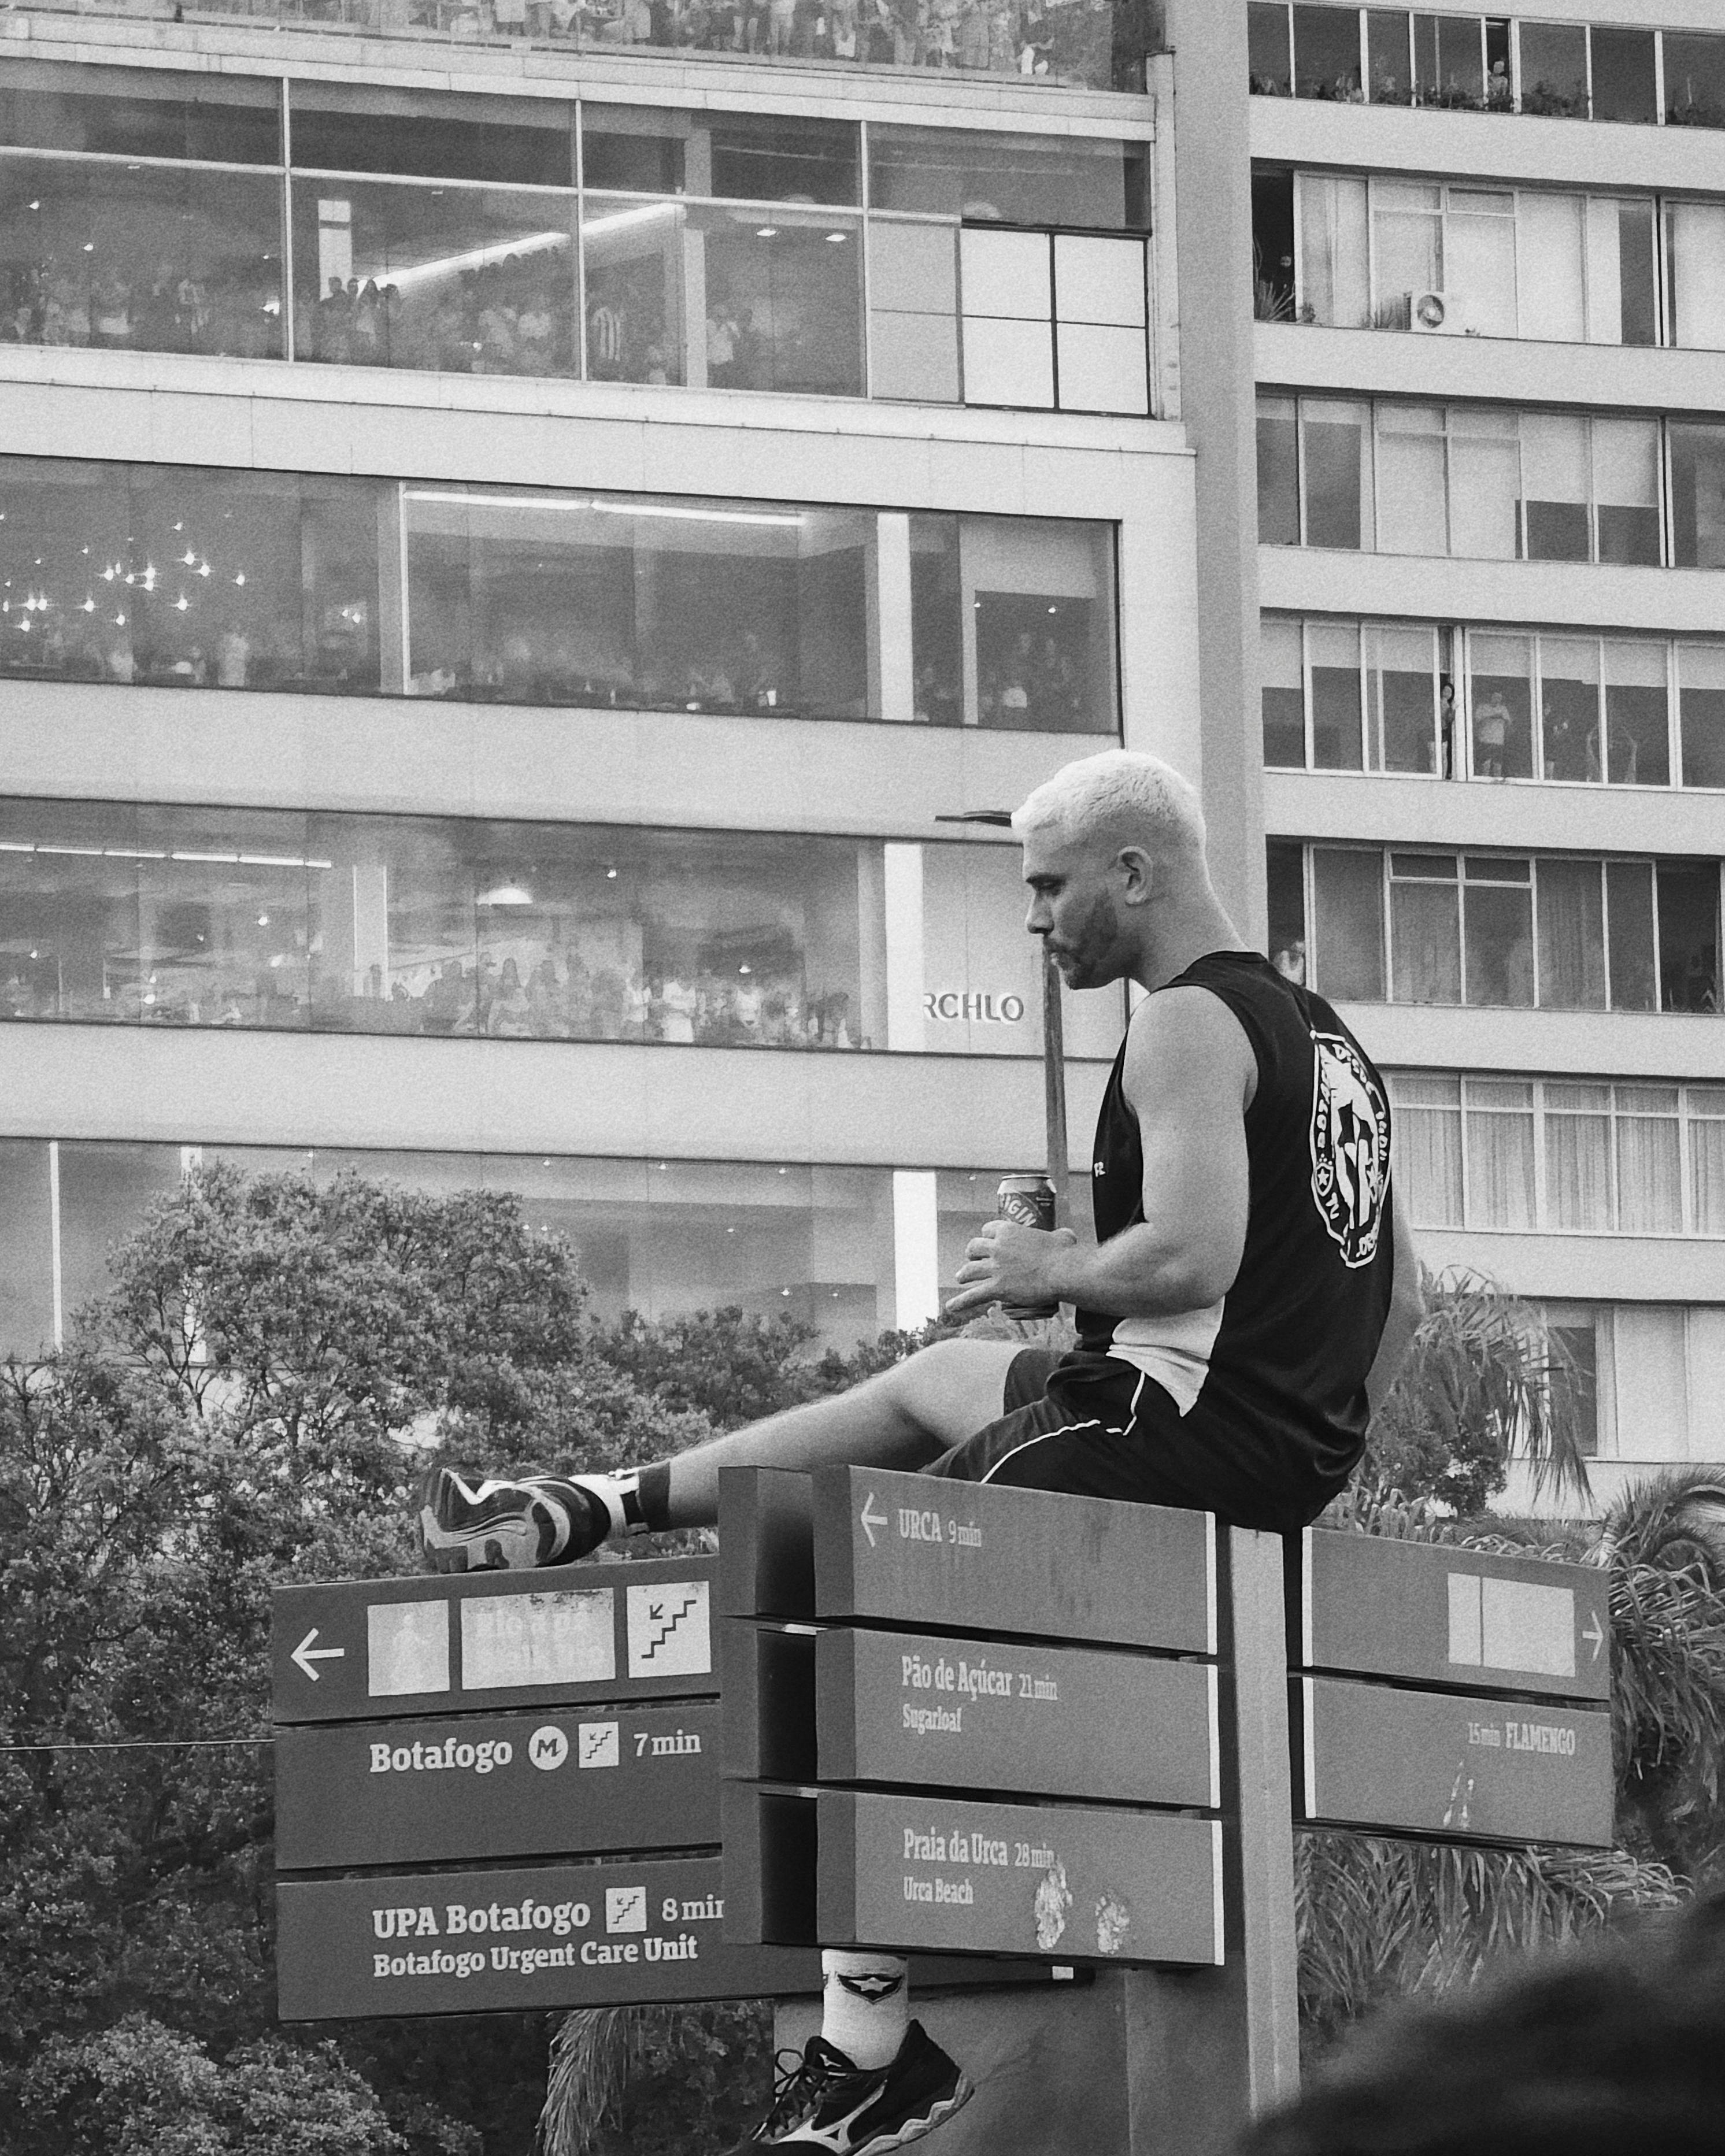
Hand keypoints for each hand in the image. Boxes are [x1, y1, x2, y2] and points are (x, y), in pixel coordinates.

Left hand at [944, 1218, 1076, 1318]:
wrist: (1062, 1272)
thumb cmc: (1063, 1254)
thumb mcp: (1061, 1237)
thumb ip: (1058, 1235)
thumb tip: (1066, 1235)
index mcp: (1009, 1231)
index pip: (988, 1230)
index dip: (987, 1236)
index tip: (988, 1241)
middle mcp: (997, 1247)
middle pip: (974, 1247)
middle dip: (971, 1254)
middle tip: (972, 1259)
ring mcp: (995, 1268)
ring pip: (969, 1270)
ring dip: (963, 1275)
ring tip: (960, 1279)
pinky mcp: (997, 1288)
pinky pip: (973, 1295)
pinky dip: (961, 1302)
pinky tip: (951, 1307)